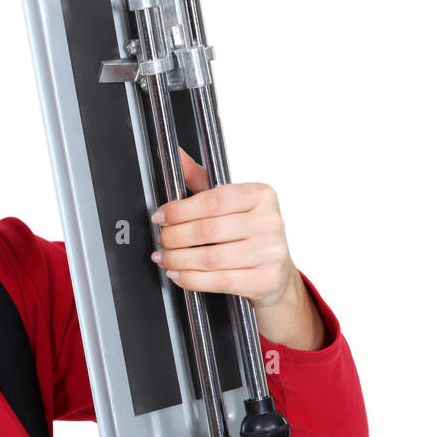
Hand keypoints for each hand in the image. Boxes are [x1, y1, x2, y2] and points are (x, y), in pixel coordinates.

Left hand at [149, 147, 295, 308]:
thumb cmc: (249, 231)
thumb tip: (175, 155)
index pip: (213, 201)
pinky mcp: (265, 279)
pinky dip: (191, 278)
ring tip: (165, 257)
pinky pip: (219, 281)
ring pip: (211, 258)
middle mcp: (269, 222)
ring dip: (178, 259)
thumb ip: (200, 179)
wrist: (276, 270)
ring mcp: (270, 252)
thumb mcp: (229, 201)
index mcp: (260, 196)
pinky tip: (178, 273)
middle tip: (162, 239)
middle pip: (208, 230)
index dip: (179, 210)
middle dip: (174, 237)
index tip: (160, 216)